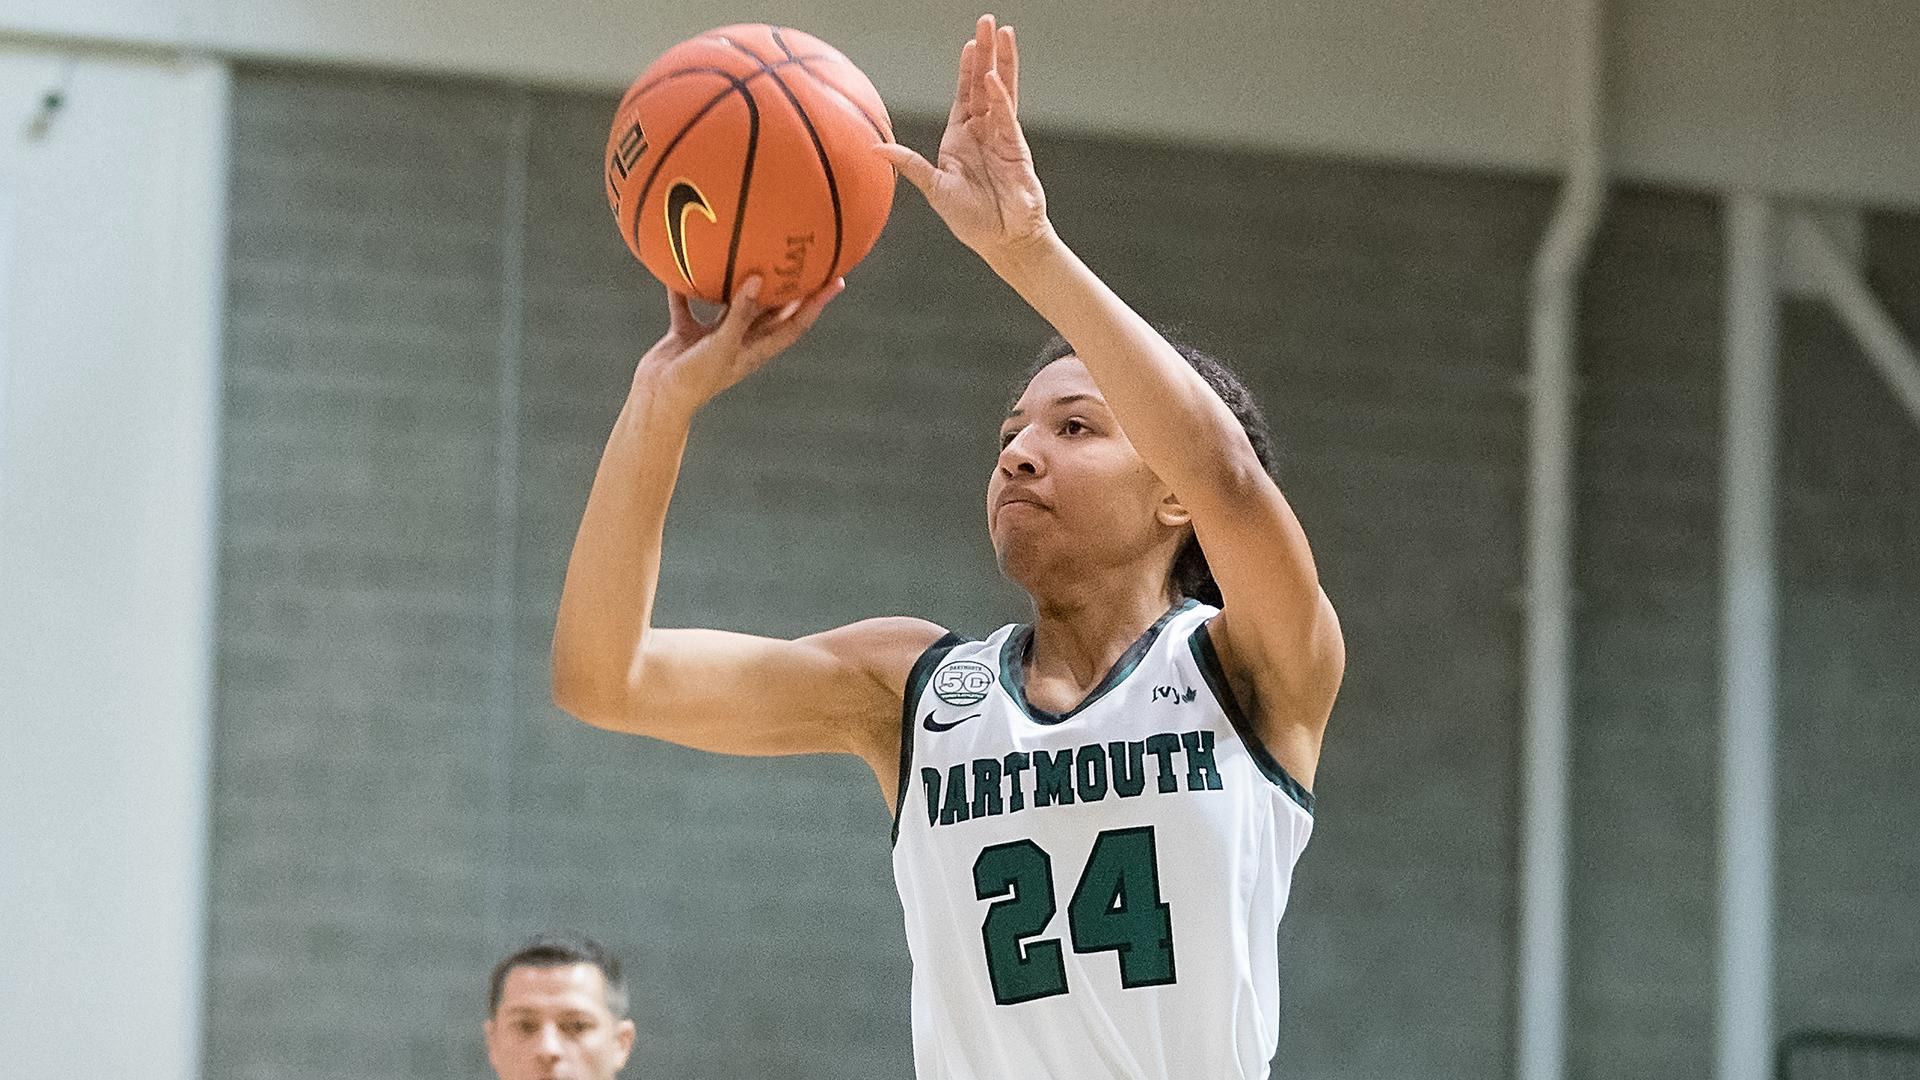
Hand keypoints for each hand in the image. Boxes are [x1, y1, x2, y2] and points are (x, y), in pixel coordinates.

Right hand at [633, 275, 843, 411]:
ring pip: (734, 305)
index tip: (836, 281)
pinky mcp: (688, 334)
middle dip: (788, 289)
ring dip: (743, 284)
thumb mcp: (722, 345)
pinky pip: (689, 305)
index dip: (816, 304)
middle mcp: (740, 342)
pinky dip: (687, 289)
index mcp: (756, 350)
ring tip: (755, 254)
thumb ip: (740, 313)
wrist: (657, 400)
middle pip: (771, 311)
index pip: (795, 324)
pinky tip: (682, 266)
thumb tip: (760, 279)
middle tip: (803, 259)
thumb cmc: (695, 380)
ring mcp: (714, 338)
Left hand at [877, 14, 1051, 263]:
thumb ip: (909, 165)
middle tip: (988, 21)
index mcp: (961, 137)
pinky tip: (994, 79)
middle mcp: (984, 131)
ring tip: (1005, 34)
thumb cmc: (972, 220)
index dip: (967, 68)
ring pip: (1003, 92)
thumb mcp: (935, 189)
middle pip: (985, 83)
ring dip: (1002, 62)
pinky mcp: (1016, 149)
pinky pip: (1006, 118)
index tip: (969, 44)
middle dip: (986, 52)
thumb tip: (875, 149)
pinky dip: (1000, 98)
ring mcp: (1003, 137)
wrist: (1003, 241)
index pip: (965, 94)